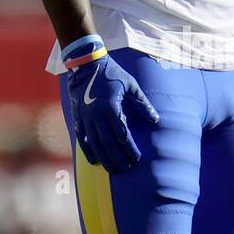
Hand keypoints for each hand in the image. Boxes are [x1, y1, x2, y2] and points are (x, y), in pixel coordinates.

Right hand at [67, 54, 158, 173]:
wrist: (86, 63)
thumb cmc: (112, 73)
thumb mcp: (131, 84)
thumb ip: (143, 103)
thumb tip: (156, 119)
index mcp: (111, 107)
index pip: (122, 134)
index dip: (130, 148)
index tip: (137, 158)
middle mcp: (97, 115)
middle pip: (108, 143)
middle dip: (118, 158)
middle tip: (127, 169)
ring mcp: (86, 117)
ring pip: (95, 143)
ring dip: (105, 158)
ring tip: (113, 170)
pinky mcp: (77, 117)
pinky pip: (82, 137)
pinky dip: (87, 150)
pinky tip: (94, 161)